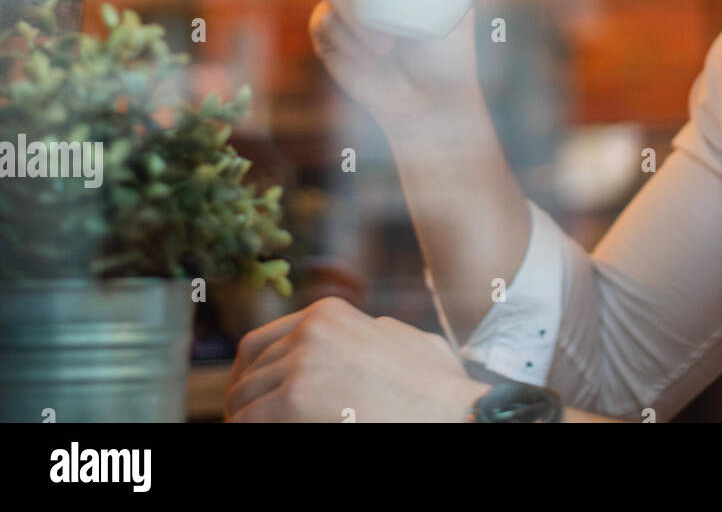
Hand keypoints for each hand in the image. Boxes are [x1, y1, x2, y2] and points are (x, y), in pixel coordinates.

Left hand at [224, 296, 487, 422]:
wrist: (451, 415)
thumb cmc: (439, 392)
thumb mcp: (410, 342)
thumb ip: (378, 333)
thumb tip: (369, 334)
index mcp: (329, 313)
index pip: (258, 344)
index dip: (248, 377)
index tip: (249, 402)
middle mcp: (309, 329)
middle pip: (245, 372)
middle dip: (244, 402)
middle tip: (251, 424)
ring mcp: (300, 362)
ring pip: (241, 400)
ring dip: (247, 421)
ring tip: (263, 432)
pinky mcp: (294, 399)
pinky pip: (247, 423)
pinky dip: (249, 433)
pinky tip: (274, 438)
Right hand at [309, 0, 480, 136]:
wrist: (428, 104)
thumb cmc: (449, 57)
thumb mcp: (454, 15)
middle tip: (391, 30)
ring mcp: (347, 3)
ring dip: (354, 16)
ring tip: (385, 47)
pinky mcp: (328, 31)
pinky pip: (322, 19)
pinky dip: (344, 38)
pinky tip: (368, 57)